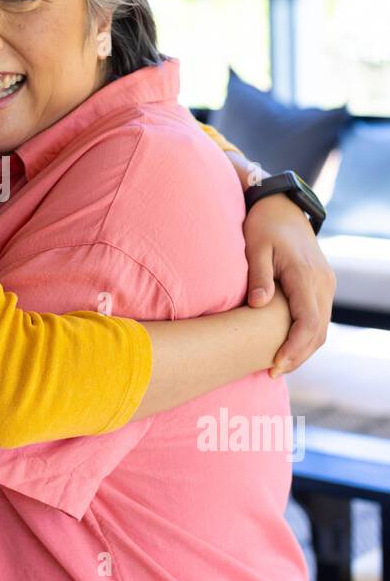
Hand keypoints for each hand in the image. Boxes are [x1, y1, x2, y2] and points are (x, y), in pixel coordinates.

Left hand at [243, 193, 335, 374]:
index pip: (308, 321)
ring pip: (322, 327)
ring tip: (278, 366)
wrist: (282, 207)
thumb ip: (258, 275)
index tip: (276, 365)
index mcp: (304, 275)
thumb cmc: (262, 226)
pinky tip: (287, 347)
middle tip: (272, 373)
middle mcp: (322, 282)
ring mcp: (326, 284)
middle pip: (318, 331)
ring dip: (304, 350)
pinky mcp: (322, 285)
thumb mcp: (254, 246)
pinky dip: (307, 336)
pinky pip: (319, 317)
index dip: (294, 347)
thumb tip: (258, 304)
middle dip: (298, 356)